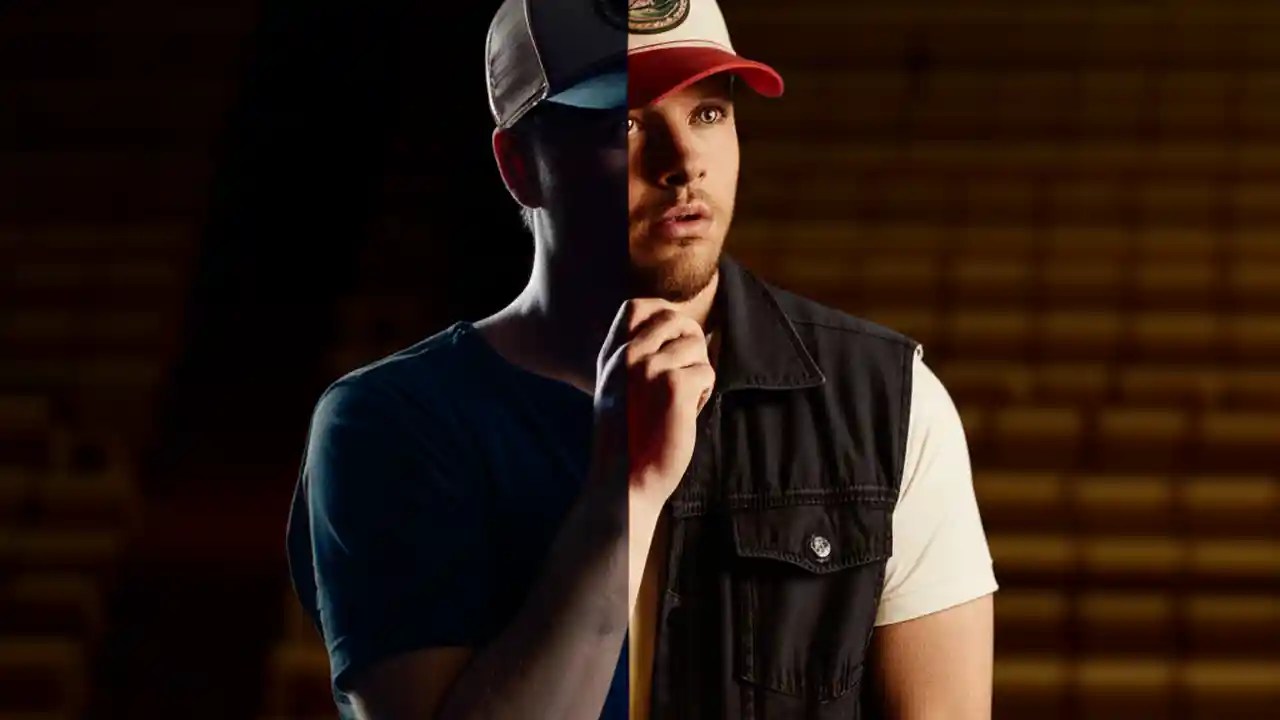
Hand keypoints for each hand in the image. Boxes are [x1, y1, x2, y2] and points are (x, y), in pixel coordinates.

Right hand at [590, 299, 715, 517]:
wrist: (626, 482)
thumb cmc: (627, 441)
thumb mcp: (617, 390)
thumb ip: (635, 359)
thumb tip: (682, 330)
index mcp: (611, 355)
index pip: (636, 306)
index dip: (663, 313)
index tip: (674, 339)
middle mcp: (627, 355)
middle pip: (675, 318)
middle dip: (692, 341)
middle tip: (690, 371)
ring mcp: (650, 369)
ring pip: (697, 345)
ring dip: (698, 372)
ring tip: (683, 401)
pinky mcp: (674, 387)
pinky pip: (707, 371)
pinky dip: (704, 393)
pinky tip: (688, 414)